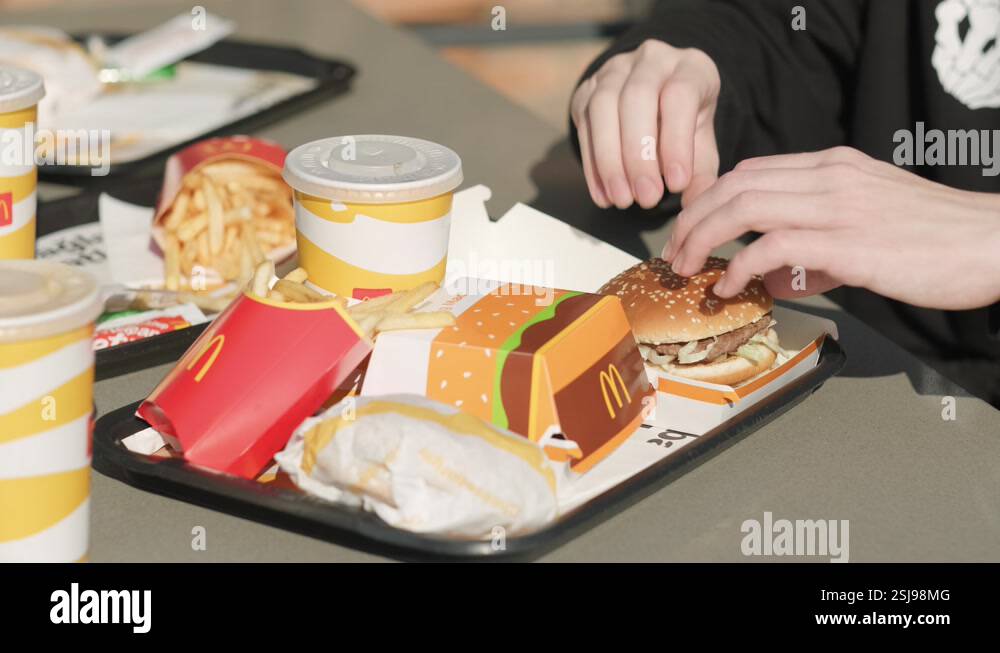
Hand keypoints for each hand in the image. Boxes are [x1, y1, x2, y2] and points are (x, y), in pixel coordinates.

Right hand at [571, 40, 720, 209]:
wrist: (657, 99)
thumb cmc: (686, 123)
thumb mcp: (703, 143)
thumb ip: (701, 172)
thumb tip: (694, 205)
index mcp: (690, 66)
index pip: (679, 95)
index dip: (676, 141)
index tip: (677, 184)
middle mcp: (651, 59)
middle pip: (637, 98)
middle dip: (639, 155)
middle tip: (647, 198)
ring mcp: (614, 71)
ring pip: (602, 108)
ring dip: (610, 161)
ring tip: (622, 200)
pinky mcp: (587, 91)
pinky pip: (584, 127)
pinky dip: (593, 167)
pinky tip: (604, 196)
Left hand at [662, 146, 999, 309]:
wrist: (993, 242)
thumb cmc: (936, 239)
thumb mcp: (868, 228)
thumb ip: (816, 249)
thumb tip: (774, 279)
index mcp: (833, 167)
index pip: (750, 171)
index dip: (709, 200)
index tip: (690, 229)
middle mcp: (829, 177)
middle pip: (734, 185)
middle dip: (692, 219)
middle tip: (674, 252)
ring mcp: (838, 206)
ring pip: (744, 207)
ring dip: (703, 238)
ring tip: (688, 267)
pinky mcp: (848, 242)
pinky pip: (772, 245)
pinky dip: (740, 264)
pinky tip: (730, 285)